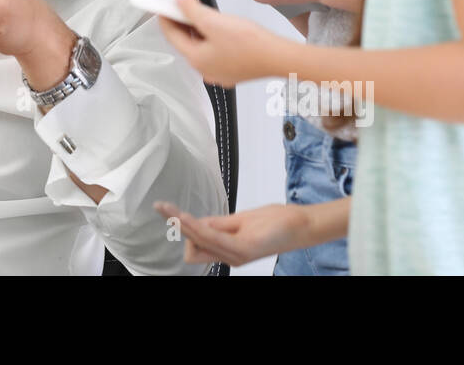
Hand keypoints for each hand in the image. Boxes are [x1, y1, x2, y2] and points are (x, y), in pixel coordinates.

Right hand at [154, 202, 311, 266]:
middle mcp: (230, 257)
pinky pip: (212, 238)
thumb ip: (218, 224)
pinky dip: (196, 227)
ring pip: (198, 240)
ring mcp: (237, 254)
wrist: (301, 224)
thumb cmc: (274, 221)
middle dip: (178, 226)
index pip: (196, 247)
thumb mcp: (240, 221)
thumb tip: (194, 222)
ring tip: (164, 208)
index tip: (180, 215)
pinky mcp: (244, 248)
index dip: (187, 231)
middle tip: (162, 207)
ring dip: (181, 223)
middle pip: (192, 248)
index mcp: (228, 251)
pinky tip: (185, 216)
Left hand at [157, 0, 285, 86]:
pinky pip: (215, 52)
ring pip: (201, 47)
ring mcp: (219, 72)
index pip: (171, 35)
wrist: (278, 57)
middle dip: (183, 22)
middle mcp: (205, 70)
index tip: (163, 5)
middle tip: (183, 6)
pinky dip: (213, 39)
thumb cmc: (251, 45)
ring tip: (204, 14)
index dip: (166, 17)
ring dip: (198, 30)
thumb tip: (178, 0)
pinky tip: (222, 29)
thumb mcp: (214, 21)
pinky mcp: (233, 70)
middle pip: (186, 42)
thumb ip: (191, 9)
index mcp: (196, 59)